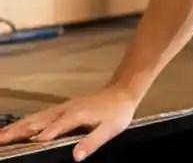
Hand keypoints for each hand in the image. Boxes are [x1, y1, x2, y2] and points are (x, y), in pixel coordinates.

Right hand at [0, 86, 139, 159]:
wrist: (121, 93)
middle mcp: (62, 111)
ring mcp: (59, 109)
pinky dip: (22, 123)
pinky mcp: (59, 110)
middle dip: (15, 132)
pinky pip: (37, 117)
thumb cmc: (116, 113)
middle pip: (35, 123)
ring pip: (32, 119)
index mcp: (73, 116)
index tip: (21, 149)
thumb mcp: (110, 129)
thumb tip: (76, 158)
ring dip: (14, 128)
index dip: (38, 139)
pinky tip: (13, 130)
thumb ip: (92, 142)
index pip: (52, 130)